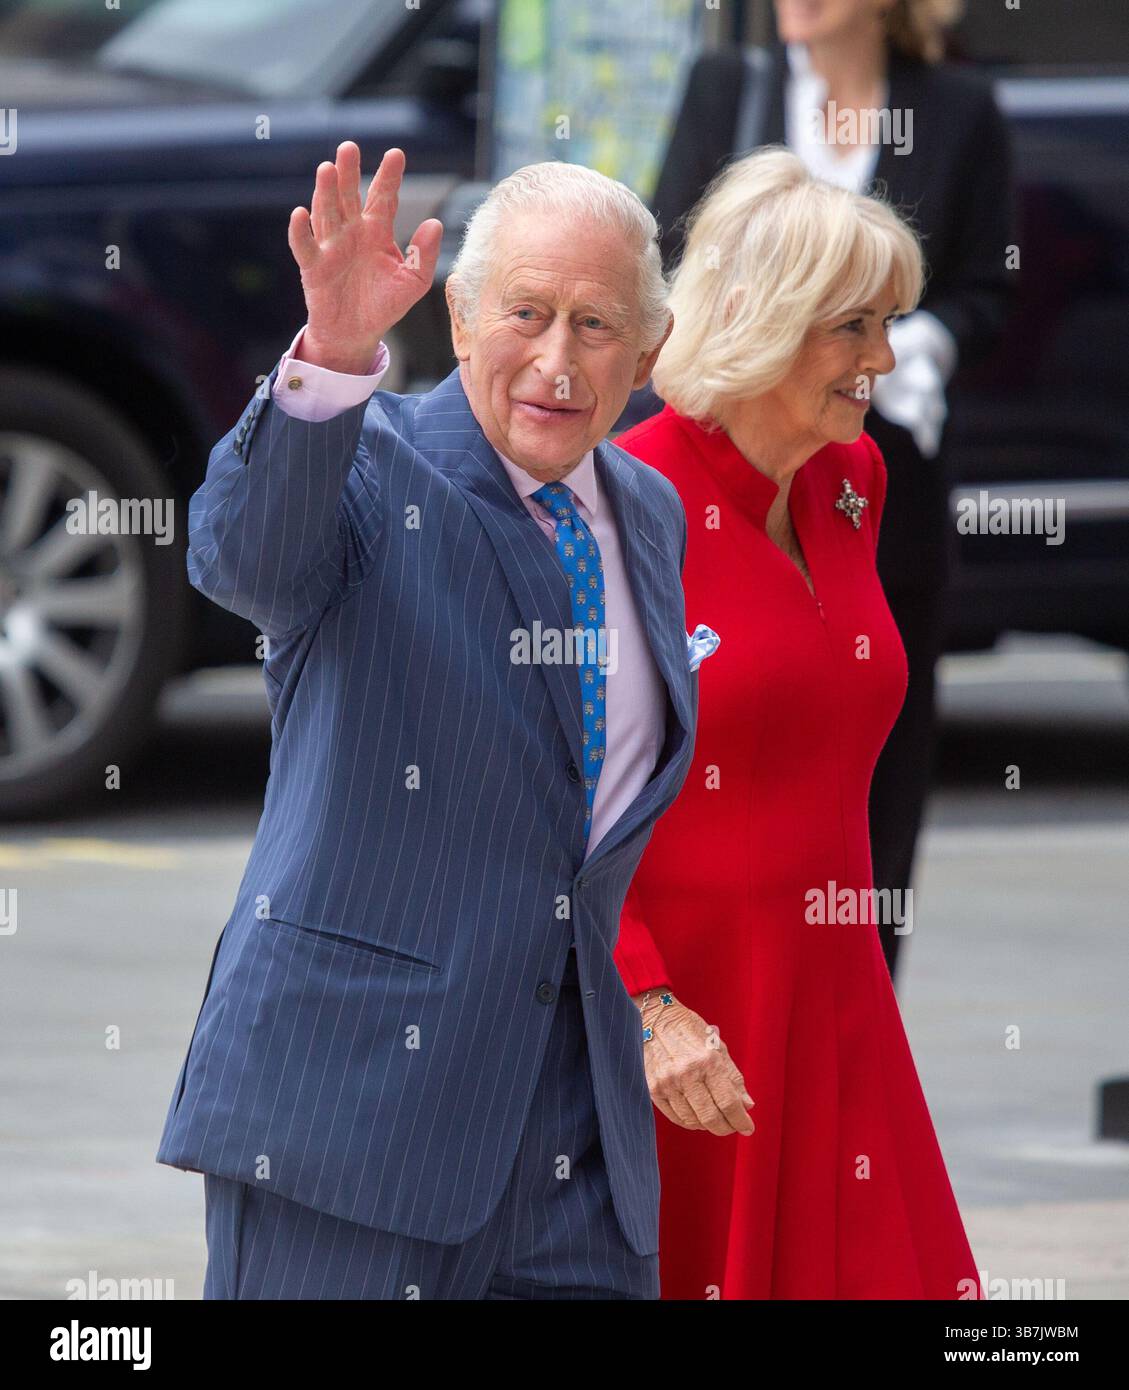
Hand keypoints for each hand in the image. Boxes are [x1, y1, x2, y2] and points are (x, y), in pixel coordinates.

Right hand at [287, 143, 442, 372]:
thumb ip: (423, 255)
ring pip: (326, 213)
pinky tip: (300, 214)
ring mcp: (331, 246)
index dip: (389, 176)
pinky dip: (301, 231)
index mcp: (377, 231)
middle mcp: (352, 232)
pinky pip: (306, 246)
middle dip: (349, 172)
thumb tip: (435, 223)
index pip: (384, 197)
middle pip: (349, 196)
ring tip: (327, 169)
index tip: (397, 154)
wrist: (356, 334)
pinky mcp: (313, 266)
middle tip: (349, 147)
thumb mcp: (412, 282)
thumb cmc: (384, 305)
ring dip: (325, 192)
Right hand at [633, 991, 754, 1135]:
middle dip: (726, 1128)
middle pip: (711, 1117)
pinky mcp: (653, 1089)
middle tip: (732, 1126)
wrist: (654, 1018)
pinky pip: (675, 1117)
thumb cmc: (690, 1030)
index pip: (728, 1103)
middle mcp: (686, 1074)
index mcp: (707, 1061)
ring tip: (715, 1119)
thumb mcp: (717, 1047)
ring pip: (693, 1120)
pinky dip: (690, 1122)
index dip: (741, 1120)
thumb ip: (733, 1078)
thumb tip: (747, 1106)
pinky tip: (697, 1116)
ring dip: (708, 1125)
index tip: (748, 1127)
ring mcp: (667, 1083)